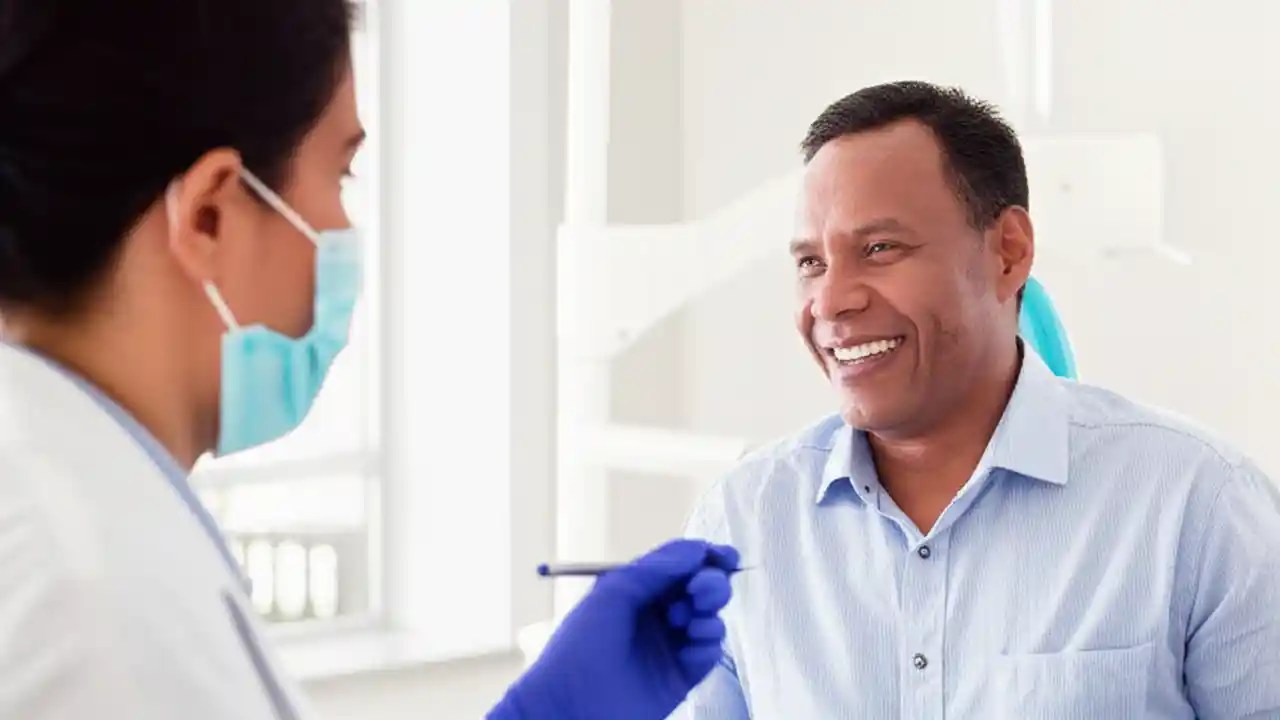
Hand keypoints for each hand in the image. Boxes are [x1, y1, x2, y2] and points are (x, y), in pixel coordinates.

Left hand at [490, 539, 738, 719]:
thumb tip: (698, 549)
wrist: (570, 705)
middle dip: (711, 584)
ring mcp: (671, 646)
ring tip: (685, 623)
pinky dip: (707, 644)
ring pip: (710, 620)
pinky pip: (709, 653)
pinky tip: (690, 647)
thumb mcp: (611, 593)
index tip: (725, 555)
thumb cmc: (580, 644)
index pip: (680, 566)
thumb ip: (656, 568)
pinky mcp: (681, 677)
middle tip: (700, 591)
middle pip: (702, 590)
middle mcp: (658, 615)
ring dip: (708, 615)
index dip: (705, 557)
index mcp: (638, 590)